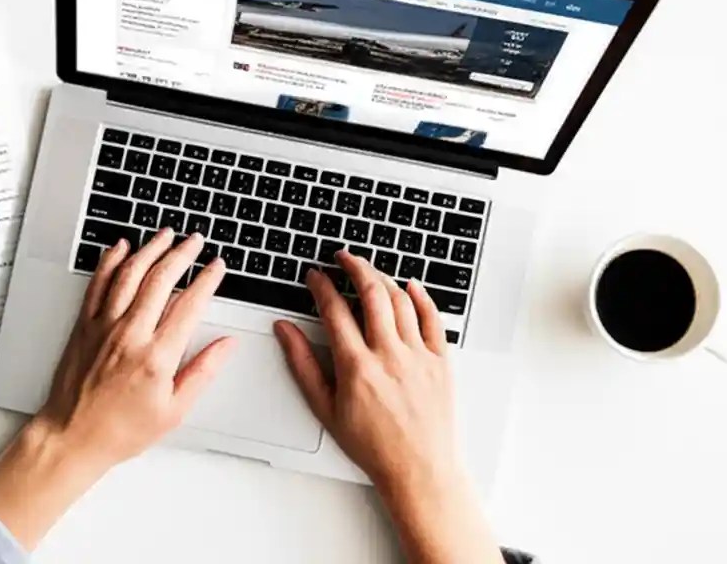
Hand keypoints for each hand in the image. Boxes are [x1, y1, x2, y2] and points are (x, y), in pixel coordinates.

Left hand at [0, 229, 235, 549]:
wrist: (72, 437)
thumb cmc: (121, 430)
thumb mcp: (174, 411)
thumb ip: (202, 372)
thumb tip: (226, 346)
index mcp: (157, 357)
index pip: (190, 305)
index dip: (207, 280)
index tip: (217, 267)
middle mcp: (130, 335)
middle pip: (161, 280)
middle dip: (182, 254)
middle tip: (195, 241)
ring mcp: (104, 327)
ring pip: (129, 274)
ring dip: (150, 249)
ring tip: (165, 235)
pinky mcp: (83, 326)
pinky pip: (98, 285)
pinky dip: (110, 261)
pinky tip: (121, 248)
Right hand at [274, 251, 502, 563]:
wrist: (418, 468)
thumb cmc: (372, 445)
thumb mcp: (325, 408)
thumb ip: (303, 364)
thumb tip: (285, 331)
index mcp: (357, 367)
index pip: (335, 311)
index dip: (322, 286)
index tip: (316, 276)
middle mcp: (389, 355)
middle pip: (372, 293)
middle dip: (355, 267)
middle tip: (344, 258)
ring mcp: (418, 356)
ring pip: (401, 301)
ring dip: (383, 278)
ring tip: (370, 271)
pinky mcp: (441, 361)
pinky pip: (433, 319)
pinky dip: (422, 297)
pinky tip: (411, 286)